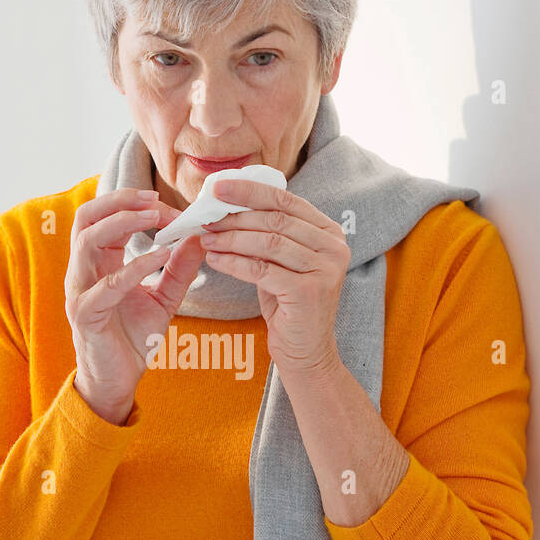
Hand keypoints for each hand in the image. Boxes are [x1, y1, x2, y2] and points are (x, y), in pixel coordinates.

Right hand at [65, 188, 205, 422]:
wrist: (118, 381)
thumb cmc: (133, 337)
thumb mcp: (164, 297)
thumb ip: (179, 268)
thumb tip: (199, 236)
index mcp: (98, 262)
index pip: (105, 215)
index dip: (134, 203)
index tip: (170, 206)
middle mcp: (83, 270)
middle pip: (87, 216)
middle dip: (120, 200)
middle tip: (156, 199)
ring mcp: (79, 291)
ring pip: (88, 240)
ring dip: (122, 222)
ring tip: (156, 216)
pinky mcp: (84, 314)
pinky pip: (107, 284)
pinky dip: (135, 266)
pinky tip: (161, 256)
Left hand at [197, 177, 349, 372]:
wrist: (306, 351)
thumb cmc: (288, 304)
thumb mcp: (283, 262)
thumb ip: (269, 233)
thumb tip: (227, 203)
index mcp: (329, 232)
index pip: (286, 200)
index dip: (250, 191)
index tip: (217, 187)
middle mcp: (334, 247)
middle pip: (276, 219)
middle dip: (235, 216)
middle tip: (205, 217)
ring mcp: (325, 270)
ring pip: (268, 242)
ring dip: (231, 238)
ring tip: (206, 238)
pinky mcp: (309, 292)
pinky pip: (262, 270)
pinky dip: (233, 263)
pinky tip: (214, 260)